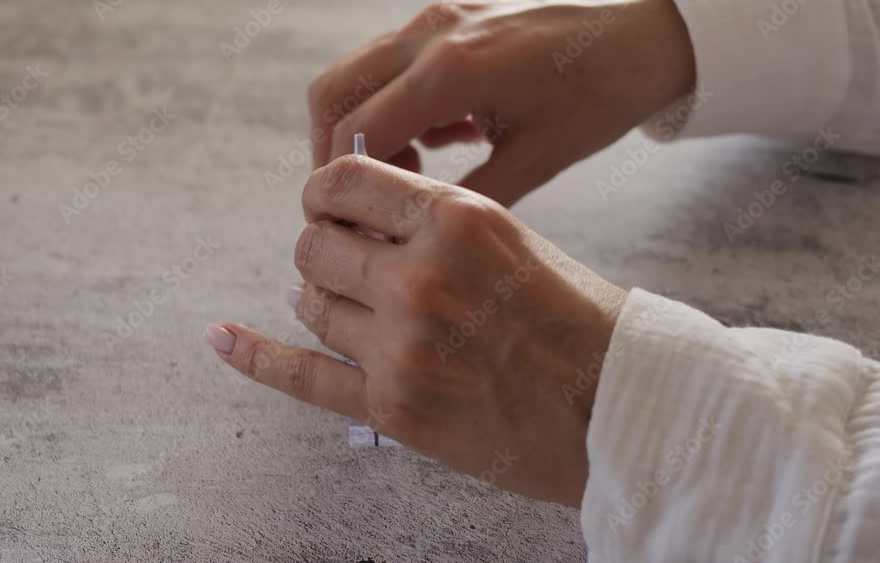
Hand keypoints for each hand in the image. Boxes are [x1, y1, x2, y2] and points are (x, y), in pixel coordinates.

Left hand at [207, 156, 626, 504]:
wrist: (620, 407)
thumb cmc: (578, 319)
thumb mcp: (512, 240)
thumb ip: (430, 227)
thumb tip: (353, 227)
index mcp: (455, 222)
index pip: (343, 183)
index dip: (325, 192)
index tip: (328, 205)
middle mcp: (419, 278)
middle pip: (315, 246)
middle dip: (324, 250)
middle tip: (347, 262)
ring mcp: (401, 346)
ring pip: (310, 305)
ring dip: (319, 300)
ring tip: (348, 305)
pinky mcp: (393, 407)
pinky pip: (301, 376)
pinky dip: (254, 356)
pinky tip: (221, 338)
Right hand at [307, 0, 694, 205]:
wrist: (644, 33)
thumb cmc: (600, 94)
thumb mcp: (537, 160)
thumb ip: (469, 198)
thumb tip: (412, 235)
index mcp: (452, 70)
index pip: (356, 130)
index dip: (339, 182)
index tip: (348, 222)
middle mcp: (432, 34)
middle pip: (333, 92)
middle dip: (332, 153)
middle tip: (361, 199)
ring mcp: (436, 19)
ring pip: (354, 73)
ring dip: (360, 126)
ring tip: (411, 169)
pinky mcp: (446, 18)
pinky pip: (389, 63)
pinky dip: (391, 104)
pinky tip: (441, 135)